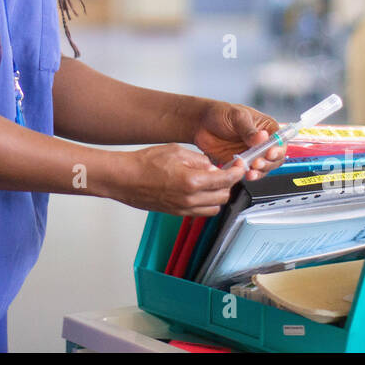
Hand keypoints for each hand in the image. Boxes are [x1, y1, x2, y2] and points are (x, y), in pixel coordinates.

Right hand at [112, 143, 245, 216]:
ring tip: (212, 182)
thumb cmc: (144, 163)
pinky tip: (199, 191)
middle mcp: (190, 199)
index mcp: (192, 181)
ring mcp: (183, 209)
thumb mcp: (176, 151)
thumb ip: (199, 159)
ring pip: (214, 208)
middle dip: (228, 184)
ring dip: (218, 196)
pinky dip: (205, 203)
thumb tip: (212, 166)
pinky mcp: (176, 213)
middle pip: (223, 196)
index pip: (226, 180)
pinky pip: (200, 212)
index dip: (237, 172)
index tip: (240, 166)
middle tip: (226, 172)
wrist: (124, 178)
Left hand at [187, 100, 285, 178]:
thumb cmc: (220, 114)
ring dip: (260, 171)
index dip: (278, 149)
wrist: (201, 124)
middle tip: (257, 163)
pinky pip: (251, 172)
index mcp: (267, 127)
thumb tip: (262, 137)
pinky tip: (244, 173)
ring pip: (265, 168)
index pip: (280, 140)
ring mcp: (253, 154)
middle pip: (276, 158)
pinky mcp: (243, 164)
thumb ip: (249, 130)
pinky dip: (249, 175)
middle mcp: (263, 142)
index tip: (270, 153)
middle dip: (268, 162)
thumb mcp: (236, 116)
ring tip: (251, 171)